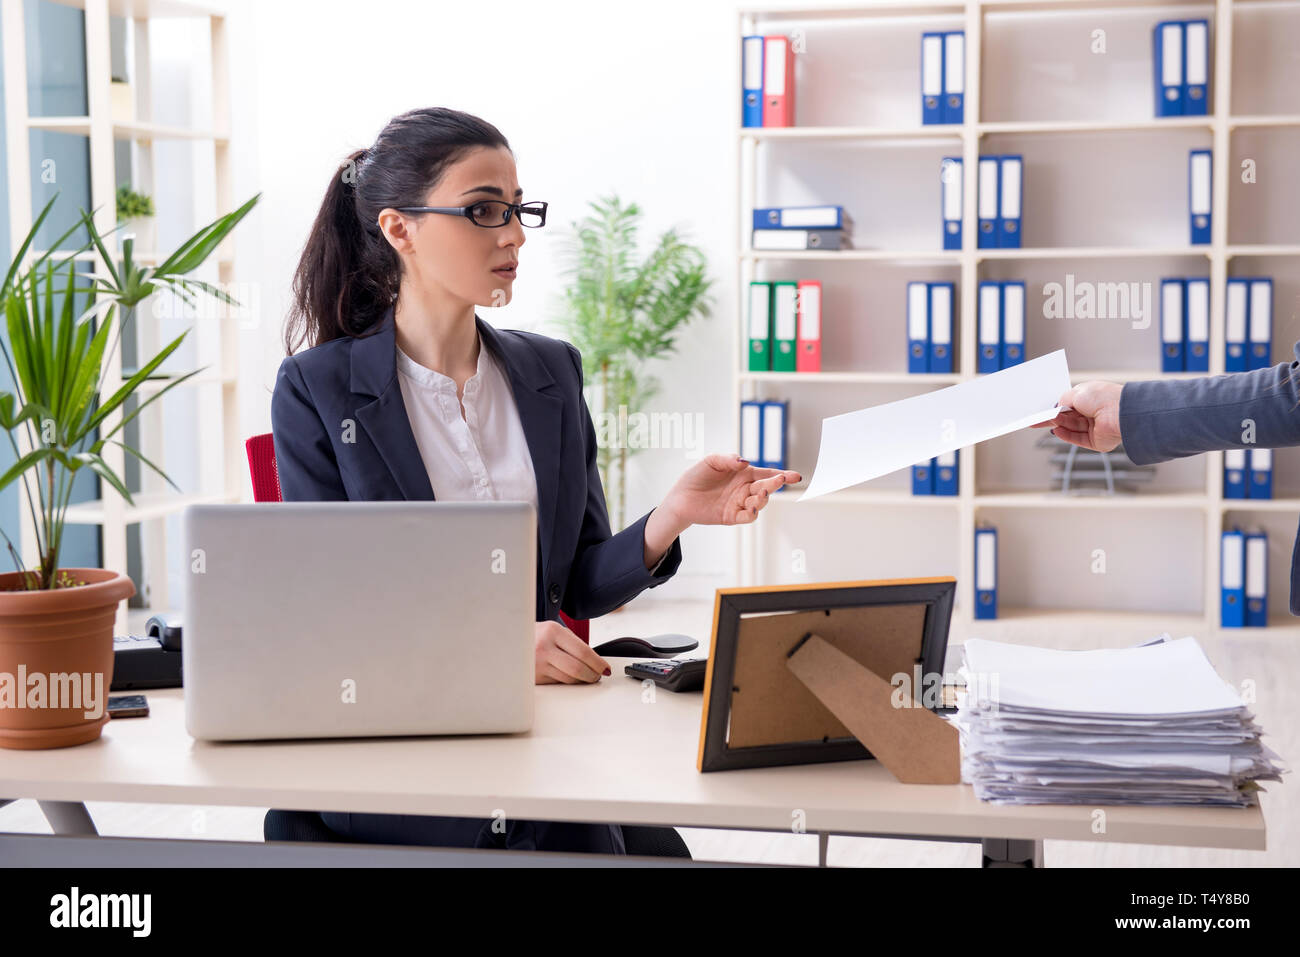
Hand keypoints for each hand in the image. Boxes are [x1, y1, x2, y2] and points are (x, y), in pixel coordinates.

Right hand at [534, 620, 609, 684]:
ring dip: (582, 680)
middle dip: (592, 675)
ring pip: (569, 679)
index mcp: (552, 631)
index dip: (598, 663)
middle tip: (598, 675)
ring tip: (586, 676)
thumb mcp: (552, 631)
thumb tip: (596, 661)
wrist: (508, 640)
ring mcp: (537, 664)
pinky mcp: (533, 678)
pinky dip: (567, 682)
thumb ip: (572, 643)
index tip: (605, 668)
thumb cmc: (535, 635)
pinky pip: (558, 683)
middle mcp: (543, 647)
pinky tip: (568, 676)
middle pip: (578, 668)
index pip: (583, 651)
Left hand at [661, 453, 802, 526]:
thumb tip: (745, 462)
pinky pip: (747, 516)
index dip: (781, 474)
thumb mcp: (711, 461)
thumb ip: (728, 459)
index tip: (795, 476)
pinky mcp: (732, 516)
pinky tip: (753, 508)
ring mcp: (739, 503)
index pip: (766, 474)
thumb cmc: (696, 476)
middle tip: (780, 480)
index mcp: (743, 474)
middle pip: (766, 487)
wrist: (680, 497)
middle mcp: (745, 489)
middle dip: (775, 484)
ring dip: (763, 498)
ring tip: (762, 492)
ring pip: (759, 502)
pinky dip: (753, 513)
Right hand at [1030, 381, 1123, 451]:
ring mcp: (1095, 427)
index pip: (1070, 405)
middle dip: (1052, 419)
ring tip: (1049, 423)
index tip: (1042, 411)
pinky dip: (1066, 436)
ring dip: (1059, 425)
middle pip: (1068, 418)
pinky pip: (1077, 439)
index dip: (1056, 408)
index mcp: (1091, 398)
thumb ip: (1062, 400)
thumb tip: (1056, 407)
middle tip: (1035, 421)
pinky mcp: (1096, 441)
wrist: (1120, 412)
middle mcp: (1094, 412)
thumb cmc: (1103, 398)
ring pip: (1071, 428)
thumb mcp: (1076, 393)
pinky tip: (1057, 431)